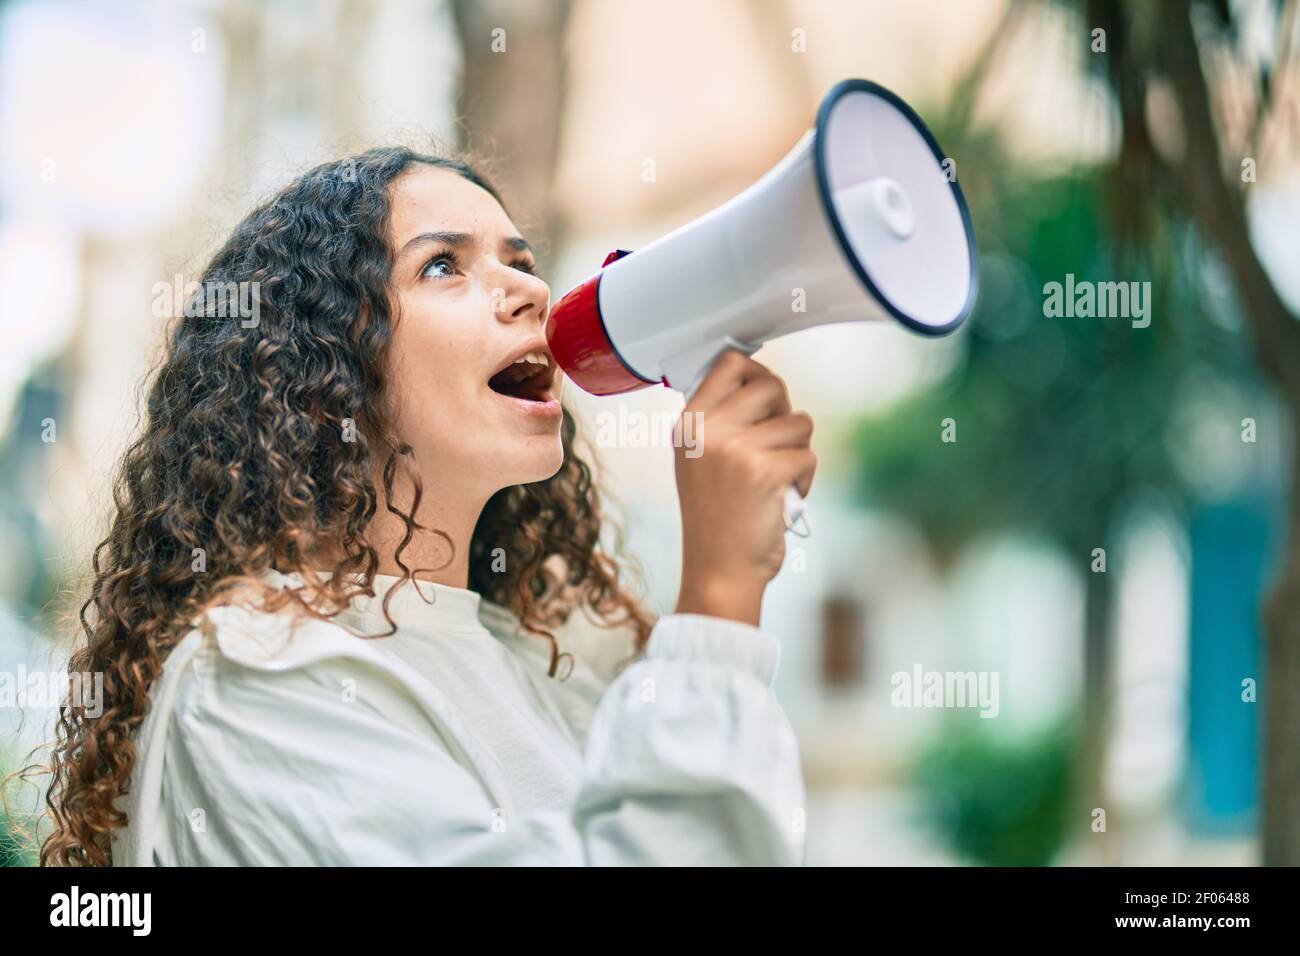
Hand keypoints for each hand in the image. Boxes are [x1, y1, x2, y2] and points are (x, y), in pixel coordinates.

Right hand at [673, 350, 816, 625]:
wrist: (719, 572)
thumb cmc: (717, 520)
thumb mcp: (699, 461)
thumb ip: (722, 421)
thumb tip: (764, 384)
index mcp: (689, 424)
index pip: (729, 363)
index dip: (758, 374)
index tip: (766, 400)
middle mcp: (708, 430)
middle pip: (771, 385)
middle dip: (786, 415)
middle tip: (776, 447)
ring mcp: (735, 449)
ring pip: (799, 422)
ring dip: (798, 452)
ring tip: (776, 480)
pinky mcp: (766, 471)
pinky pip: (808, 456)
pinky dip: (804, 480)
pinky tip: (782, 500)